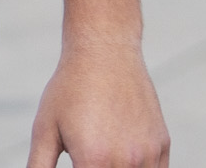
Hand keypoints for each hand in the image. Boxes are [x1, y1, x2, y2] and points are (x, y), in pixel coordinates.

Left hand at [27, 37, 168, 167]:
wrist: (105, 50)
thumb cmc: (70, 88)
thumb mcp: (44, 131)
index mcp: (93, 162)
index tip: (79, 167)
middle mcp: (125, 161)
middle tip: (90, 161)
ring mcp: (147, 153)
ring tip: (102, 157)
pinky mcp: (161, 143)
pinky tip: (123, 162)